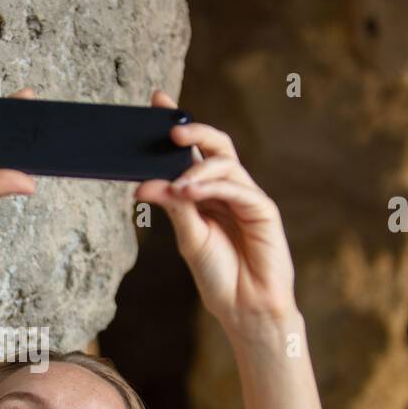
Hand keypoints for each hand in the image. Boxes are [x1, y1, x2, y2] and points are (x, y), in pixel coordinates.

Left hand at [134, 89, 297, 333]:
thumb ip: (172, 207)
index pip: (193, 150)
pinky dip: (213, 187)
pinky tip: (190, 192)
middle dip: (194, 130)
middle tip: (170, 128)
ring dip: (197, 168)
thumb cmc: (219, 275)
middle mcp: (228, 189)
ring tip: (175, 181)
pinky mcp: (264, 211)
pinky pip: (238, 189)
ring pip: (226, 164)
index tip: (156, 100)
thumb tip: (144, 183)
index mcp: (208, 193)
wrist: (246, 308)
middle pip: (215, 146)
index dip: (178, 124)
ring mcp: (248, 198)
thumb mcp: (188, 237)